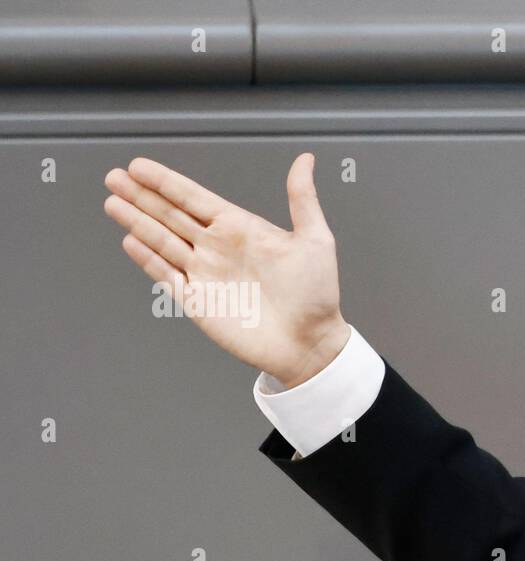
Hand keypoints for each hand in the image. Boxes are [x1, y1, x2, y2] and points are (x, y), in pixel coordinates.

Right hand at [103, 152, 349, 387]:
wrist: (310, 343)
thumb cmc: (317, 294)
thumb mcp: (315, 240)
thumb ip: (302, 199)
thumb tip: (306, 159)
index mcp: (241, 229)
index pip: (194, 199)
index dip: (166, 183)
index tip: (139, 166)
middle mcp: (218, 249)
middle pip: (171, 216)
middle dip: (142, 196)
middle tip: (114, 176)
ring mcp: (205, 275)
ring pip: (162, 241)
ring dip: (137, 222)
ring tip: (112, 202)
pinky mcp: (198, 302)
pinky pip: (167, 276)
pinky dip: (148, 259)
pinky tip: (130, 241)